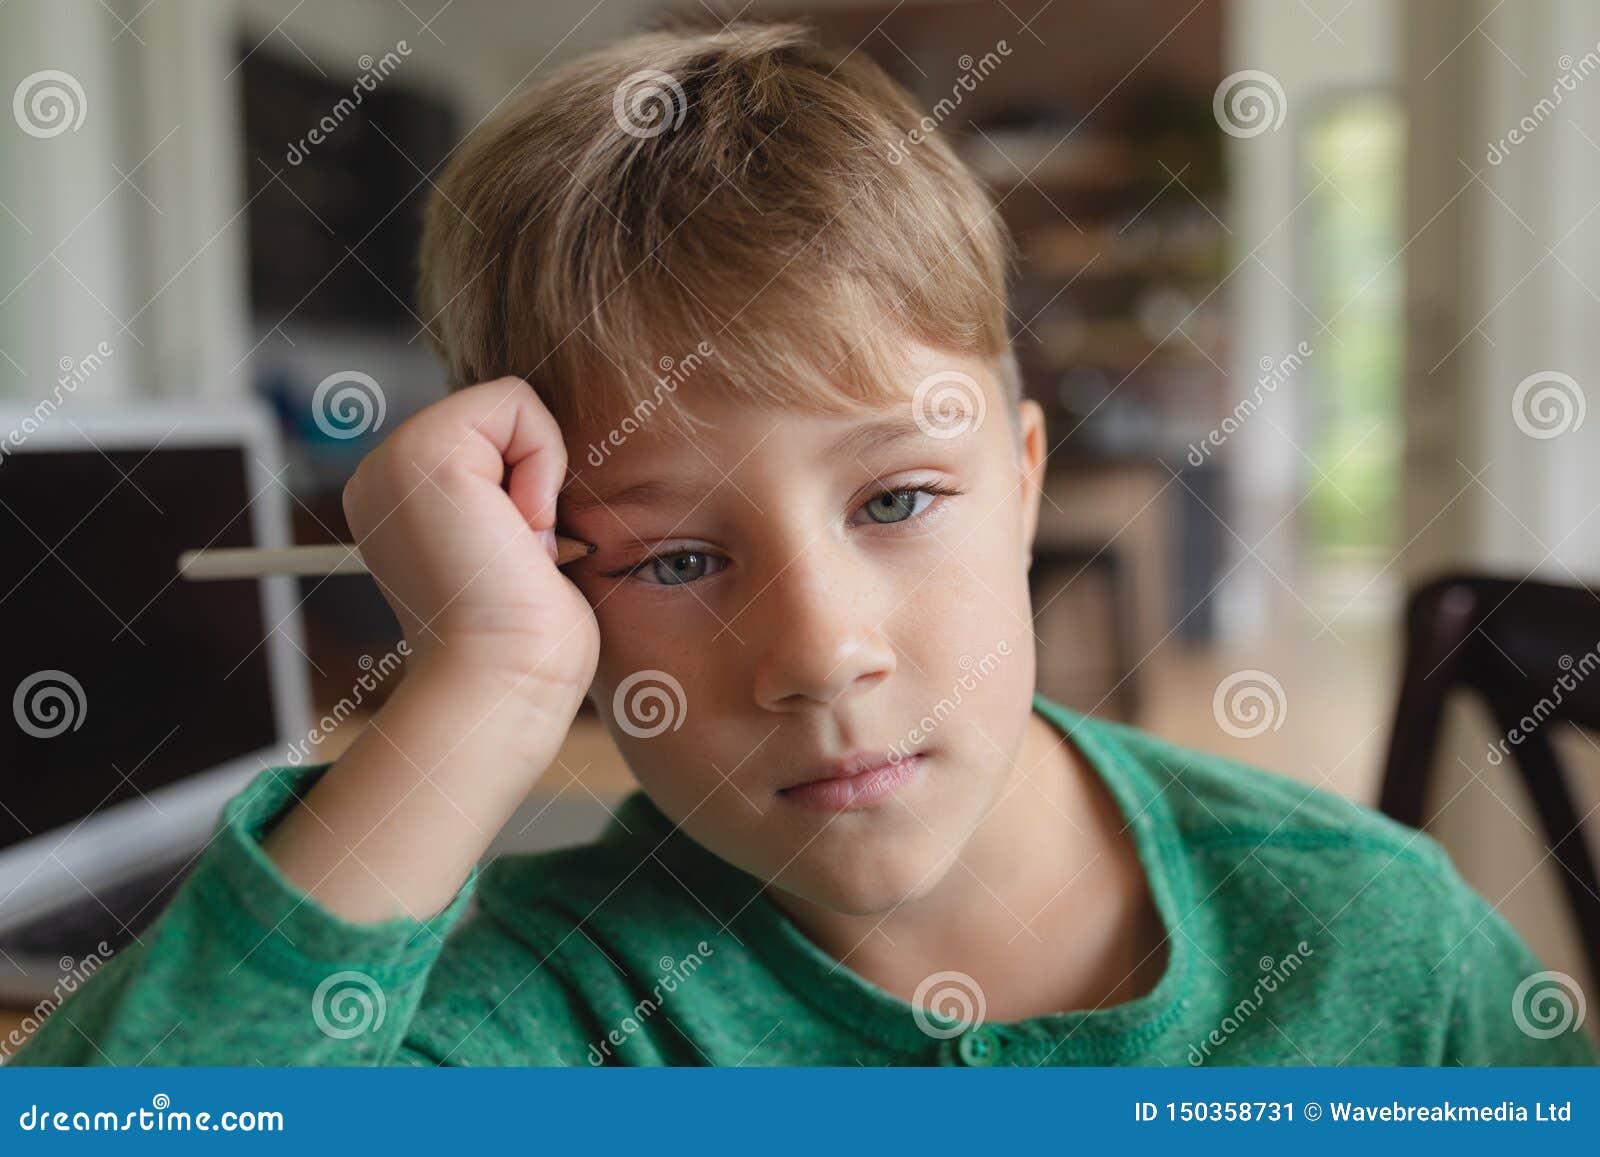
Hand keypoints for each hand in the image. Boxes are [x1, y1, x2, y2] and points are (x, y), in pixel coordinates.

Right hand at [341, 377, 597, 701]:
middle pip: (502, 415)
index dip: (528, 487)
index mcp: (399, 502)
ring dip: (539, 478)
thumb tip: (540, 473)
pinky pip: (516, 401)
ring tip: (514, 546)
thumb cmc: (526, 640)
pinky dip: (542, 461)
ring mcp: (394, 462)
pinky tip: (521, 529)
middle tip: (515, 555)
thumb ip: (506, 498)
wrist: (506, 683)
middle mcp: (383, 477)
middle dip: (534, 480)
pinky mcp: (425, 454)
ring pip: (510, 404)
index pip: (492, 438)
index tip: (515, 556)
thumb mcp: (511, 549)